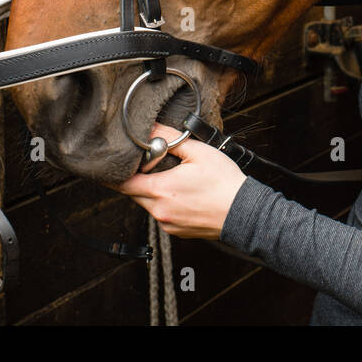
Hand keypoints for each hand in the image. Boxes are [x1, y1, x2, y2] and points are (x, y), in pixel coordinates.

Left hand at [116, 123, 247, 240]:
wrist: (243, 213)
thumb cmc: (224, 183)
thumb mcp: (198, 152)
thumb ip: (170, 139)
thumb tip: (152, 130)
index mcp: (160, 190)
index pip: (122, 184)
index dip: (117, 173)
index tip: (119, 165)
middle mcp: (159, 210)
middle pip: (134, 194)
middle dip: (139, 180)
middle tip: (152, 167)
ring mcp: (167, 223)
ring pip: (148, 205)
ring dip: (153, 192)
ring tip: (174, 181)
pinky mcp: (176, 231)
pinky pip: (161, 215)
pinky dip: (165, 204)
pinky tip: (184, 196)